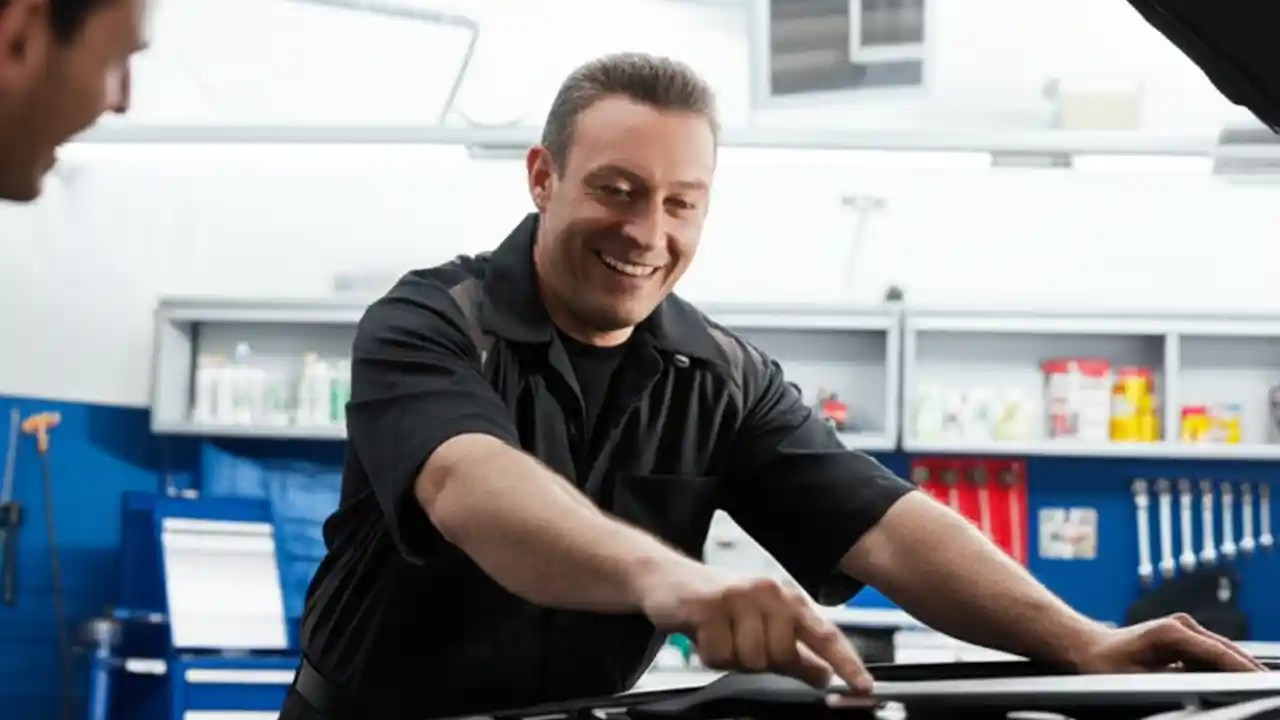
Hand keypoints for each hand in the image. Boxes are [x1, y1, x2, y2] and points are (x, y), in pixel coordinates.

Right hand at [639, 562, 873, 693]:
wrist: (666, 576)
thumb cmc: (718, 602)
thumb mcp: (760, 625)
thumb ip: (795, 652)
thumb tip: (826, 676)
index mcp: (786, 598)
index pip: (825, 634)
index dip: (846, 662)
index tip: (864, 686)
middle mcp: (768, 593)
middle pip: (782, 657)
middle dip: (759, 661)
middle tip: (738, 641)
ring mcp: (739, 597)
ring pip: (751, 660)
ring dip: (731, 658)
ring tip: (719, 635)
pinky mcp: (709, 606)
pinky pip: (719, 656)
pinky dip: (708, 654)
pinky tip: (702, 634)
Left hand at [1070, 613, 1265, 672]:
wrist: (1086, 647)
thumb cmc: (1104, 665)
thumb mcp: (1138, 681)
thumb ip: (1173, 683)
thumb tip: (1204, 687)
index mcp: (1172, 633)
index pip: (1221, 655)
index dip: (1245, 672)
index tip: (1263, 686)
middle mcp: (1182, 626)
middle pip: (1229, 652)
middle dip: (1250, 673)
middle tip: (1269, 692)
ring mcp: (1184, 629)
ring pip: (1223, 653)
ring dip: (1239, 671)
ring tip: (1258, 690)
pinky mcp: (1183, 637)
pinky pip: (1212, 655)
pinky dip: (1225, 669)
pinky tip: (1236, 685)